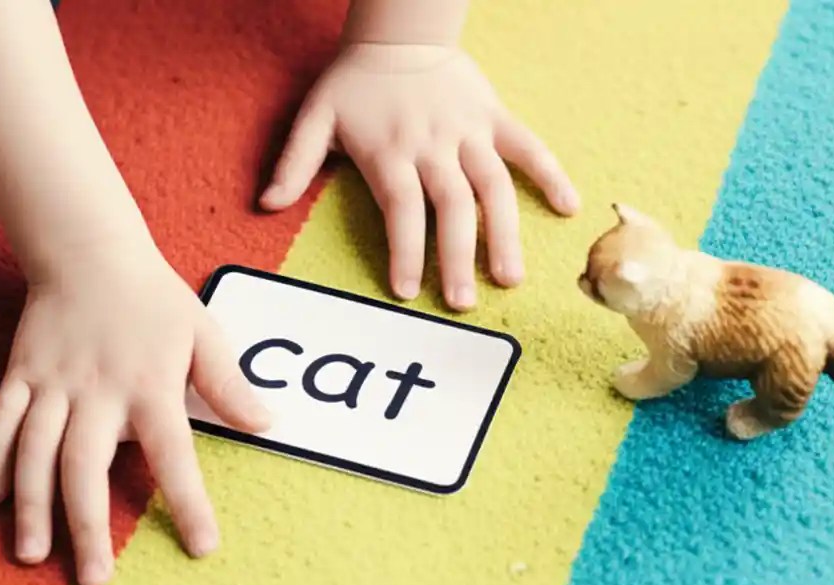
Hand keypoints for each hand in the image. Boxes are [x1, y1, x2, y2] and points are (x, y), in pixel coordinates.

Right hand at [0, 246, 270, 584]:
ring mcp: (52, 384)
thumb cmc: (153, 297)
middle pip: (85, 467)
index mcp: (150, 385)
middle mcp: (97, 391)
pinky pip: (0, 422)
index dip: (188, 502)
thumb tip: (267, 423)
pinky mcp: (20, 374)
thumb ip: (229, 384)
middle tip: (92, 578)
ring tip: (32, 555)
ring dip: (33, 507)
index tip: (201, 546)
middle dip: (87, 526)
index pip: (174, 454)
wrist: (89, 249)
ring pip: (34, 453)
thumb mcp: (203, 333)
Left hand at [260, 43, 578, 310]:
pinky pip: (527, 146)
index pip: (401, 209)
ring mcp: (468, 132)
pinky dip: (550, 173)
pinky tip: (568, 208)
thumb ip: (294, 163)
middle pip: (450, 206)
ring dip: (504, 233)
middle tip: (462, 303)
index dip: (405, 250)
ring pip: (493, 186)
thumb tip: (265, 204)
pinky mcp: (494, 117)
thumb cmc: (355, 81)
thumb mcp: (315, 116)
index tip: (406, 291)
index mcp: (389, 151)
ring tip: (511, 277)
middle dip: (457, 257)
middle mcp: (432, 146)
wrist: (400, 30)